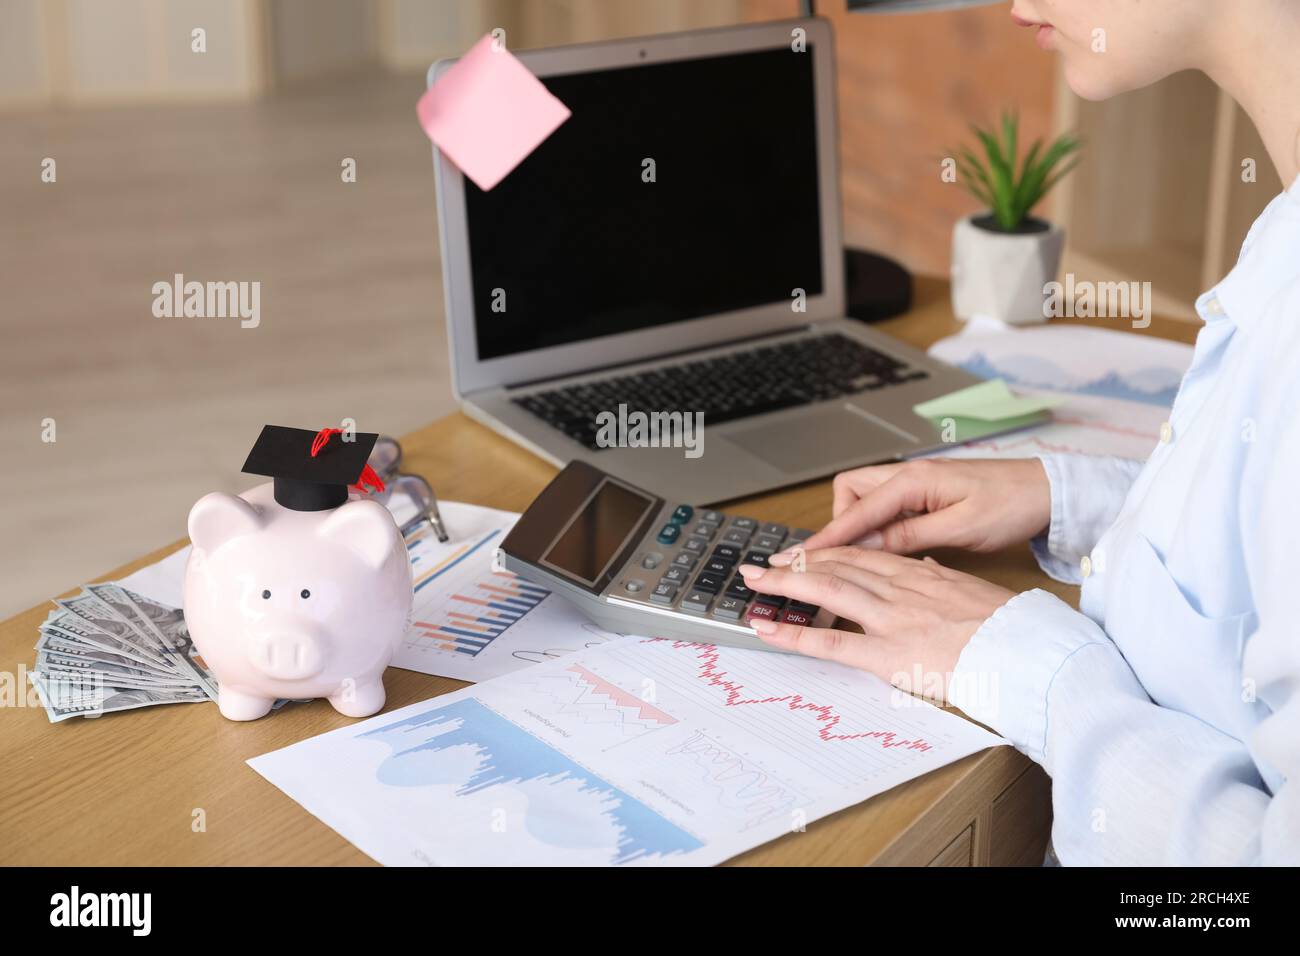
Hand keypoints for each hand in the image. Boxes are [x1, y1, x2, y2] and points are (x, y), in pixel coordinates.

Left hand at [738, 547, 1014, 701]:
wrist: (1029, 652)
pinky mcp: (889, 653)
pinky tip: (768, 629)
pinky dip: (794, 635)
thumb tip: (928, 566)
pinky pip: (831, 642)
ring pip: (827, 590)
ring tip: (754, 582)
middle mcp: (901, 589)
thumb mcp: (975, 591)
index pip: (863, 556)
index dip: (828, 552)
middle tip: (763, 563)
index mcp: (922, 575)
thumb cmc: (1011, 628)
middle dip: (795, 562)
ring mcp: (892, 618)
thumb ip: (944, 578)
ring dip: (785, 585)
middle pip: (837, 566)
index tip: (804, 552)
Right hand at [799, 458, 1050, 554]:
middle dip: (840, 522)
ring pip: (866, 499)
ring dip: (859, 523)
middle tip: (846, 555)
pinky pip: (887, 507)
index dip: (827, 538)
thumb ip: (909, 535)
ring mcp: (917, 484)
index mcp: (913, 480)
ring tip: (867, 553)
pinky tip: (886, 546)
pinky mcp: (927, 494)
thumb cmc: (1012, 504)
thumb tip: (865, 547)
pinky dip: (878, 525)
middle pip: (850, 494)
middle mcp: (908, 476)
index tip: (801, 559)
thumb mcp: (961, 528)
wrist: (1048, 490)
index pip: (856, 512)